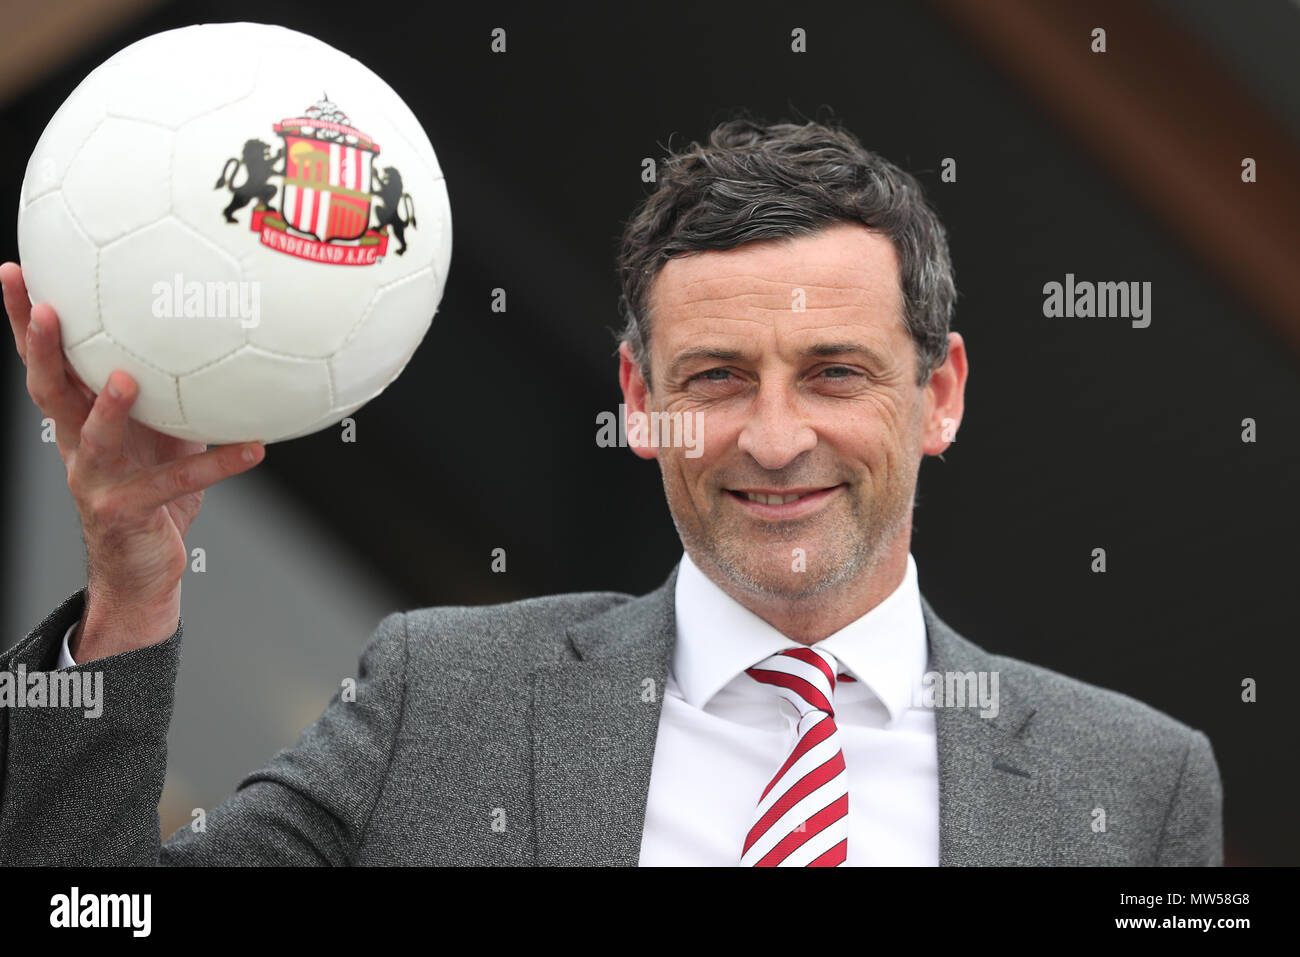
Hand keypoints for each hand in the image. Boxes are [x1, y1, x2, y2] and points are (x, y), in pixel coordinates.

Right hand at [2, 261, 265, 660]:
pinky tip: (253, 448)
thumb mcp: (161, 430)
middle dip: (42, 349)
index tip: (17, 269)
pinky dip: (218, 465)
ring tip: (126, 379)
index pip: (46, 360)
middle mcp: (75, 446)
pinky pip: (175, 483)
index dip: (24, 318)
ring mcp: (95, 481)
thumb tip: (214, 334)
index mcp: (79, 419)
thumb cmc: (153, 489)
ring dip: (109, 408)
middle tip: (47, 309)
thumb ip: (172, 388)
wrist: (141, 568)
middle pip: (48, 390)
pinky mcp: (125, 512)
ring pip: (94, 440)